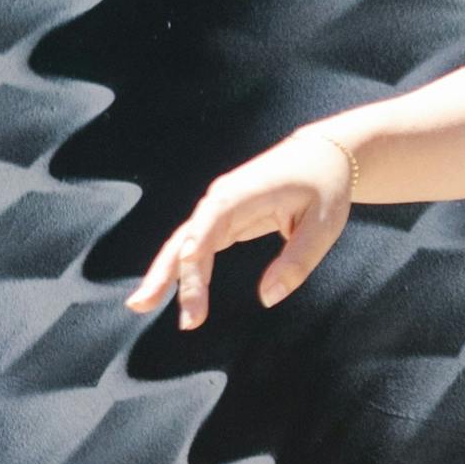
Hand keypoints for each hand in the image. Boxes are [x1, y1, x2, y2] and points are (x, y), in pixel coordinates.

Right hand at [127, 125, 355, 330]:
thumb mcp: (324, 225)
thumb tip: (268, 298)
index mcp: (245, 193)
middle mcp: (222, 199)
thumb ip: (297, 261)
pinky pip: (193, 248)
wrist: (321, 156)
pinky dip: (180, 271)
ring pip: (182, 244)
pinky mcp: (221, 220)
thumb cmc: (324, 187)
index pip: (213, 219)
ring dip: (163, 275)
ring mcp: (217, 209)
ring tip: (140, 305)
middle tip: (153, 307)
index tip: (187, 264)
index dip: (197, 241)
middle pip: (188, 237)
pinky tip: (165, 295)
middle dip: (171, 272)